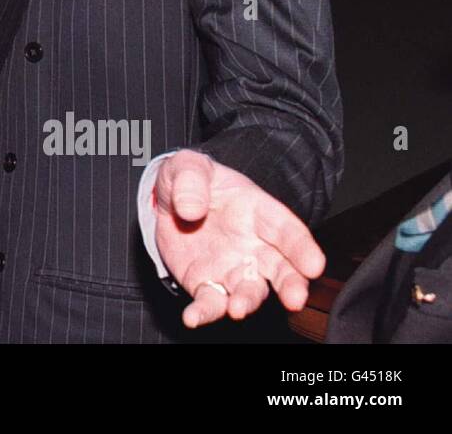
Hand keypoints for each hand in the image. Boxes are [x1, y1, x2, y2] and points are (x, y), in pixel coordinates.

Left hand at [152, 150, 325, 327]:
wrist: (170, 202)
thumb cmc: (190, 181)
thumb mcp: (187, 166)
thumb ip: (190, 180)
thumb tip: (190, 209)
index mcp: (258, 212)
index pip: (286, 229)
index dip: (302, 248)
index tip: (315, 265)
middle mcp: (254, 246)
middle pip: (281, 268)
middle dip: (291, 285)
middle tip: (295, 299)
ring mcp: (233, 269)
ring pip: (250, 290)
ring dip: (247, 302)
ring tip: (237, 309)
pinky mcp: (208, 285)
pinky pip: (210, 302)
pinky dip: (204, 313)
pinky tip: (193, 317)